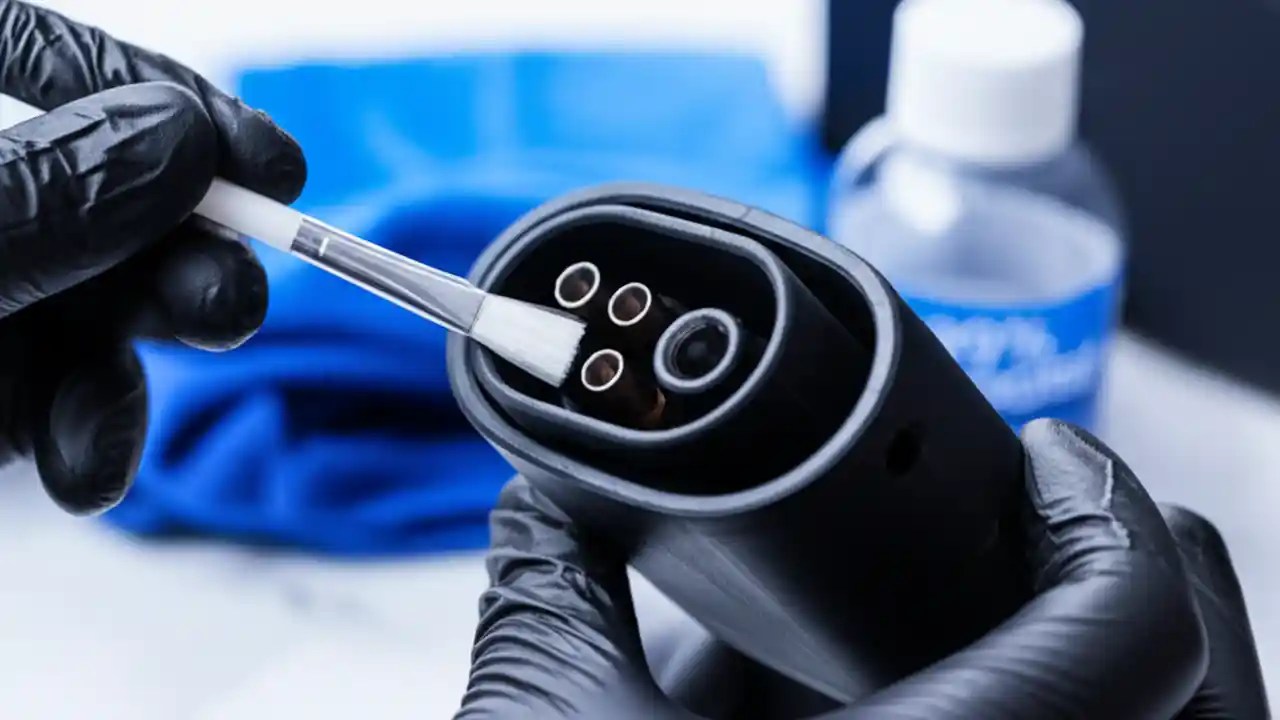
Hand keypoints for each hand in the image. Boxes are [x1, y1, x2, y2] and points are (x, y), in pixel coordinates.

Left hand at [0, 1, 304, 513]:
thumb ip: (49, 195)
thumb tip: (185, 137)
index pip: (48, 60)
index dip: (167, 101)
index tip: (276, 167)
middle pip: (104, 194)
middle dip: (182, 247)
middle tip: (229, 297)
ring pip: (96, 304)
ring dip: (148, 351)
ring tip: (154, 392)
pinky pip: (58, 403)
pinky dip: (91, 441)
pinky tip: (88, 471)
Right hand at [455, 420, 1270, 718]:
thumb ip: (551, 601)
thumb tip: (538, 503)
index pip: (1123, 635)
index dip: (1108, 512)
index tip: (1051, 453)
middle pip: (1205, 705)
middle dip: (1152, 578)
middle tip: (1075, 511)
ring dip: (1107, 671)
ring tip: (1003, 604)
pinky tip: (907, 707)